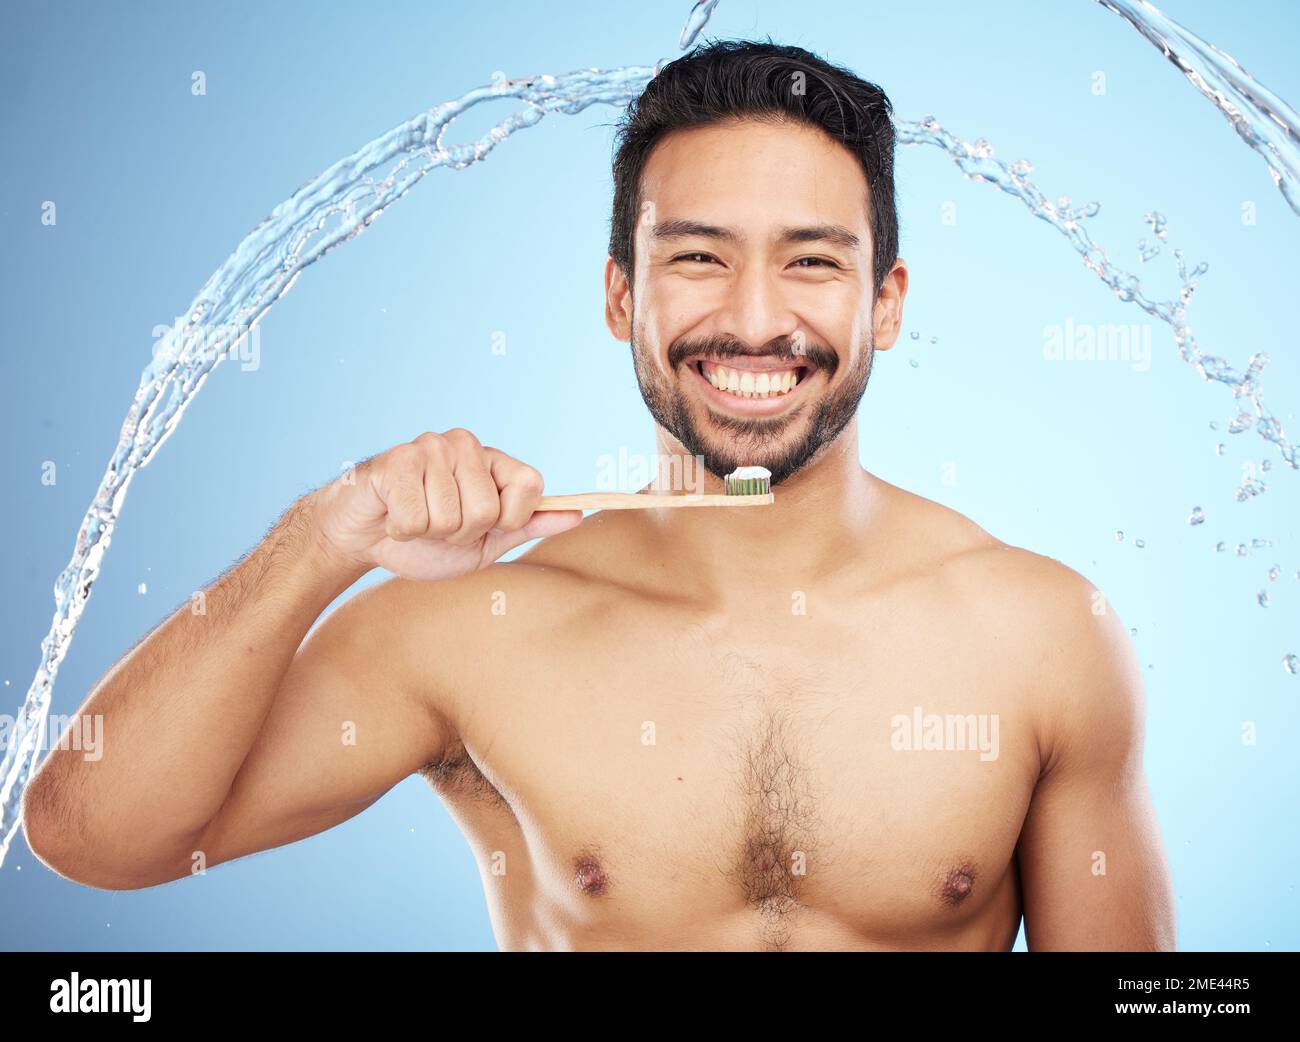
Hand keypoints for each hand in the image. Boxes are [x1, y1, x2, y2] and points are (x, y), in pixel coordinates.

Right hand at [308, 429, 582, 580]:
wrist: (365, 539)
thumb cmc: (426, 540)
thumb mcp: (486, 541)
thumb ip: (528, 525)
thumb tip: (579, 514)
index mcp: (491, 460)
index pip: (531, 484)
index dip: (510, 518)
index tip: (484, 525)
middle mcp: (464, 444)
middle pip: (488, 508)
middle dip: (462, 533)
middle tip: (438, 526)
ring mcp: (430, 448)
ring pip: (451, 516)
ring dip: (430, 533)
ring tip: (414, 519)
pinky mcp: (396, 461)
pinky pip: (417, 517)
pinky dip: (403, 530)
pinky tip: (393, 516)